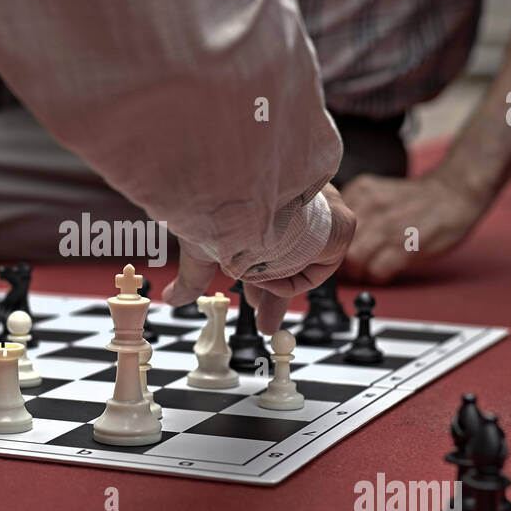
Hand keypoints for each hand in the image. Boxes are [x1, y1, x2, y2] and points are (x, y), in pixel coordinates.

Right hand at [163, 183, 356, 333]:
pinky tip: (268, 276)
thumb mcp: (203, 247)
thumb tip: (170, 297)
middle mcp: (299, 206)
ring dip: (277, 288)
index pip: (271, 245)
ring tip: (261, 312)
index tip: (250, 303)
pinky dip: (293, 278)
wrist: (239, 187)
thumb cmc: (216, 205)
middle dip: (274, 296)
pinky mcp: (340, 225)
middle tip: (263, 322)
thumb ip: (193, 276)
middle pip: (292, 260)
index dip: (260, 278)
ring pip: (301, 265)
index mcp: (267, 205)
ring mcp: (323, 214)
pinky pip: (318, 268)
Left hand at [340, 169, 489, 282]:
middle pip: (337, 244)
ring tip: (366, 270)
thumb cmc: (414, 198)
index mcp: (360, 191)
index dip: (329, 243)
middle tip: (349, 267)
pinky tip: (385, 271)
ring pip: (354, 259)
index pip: (327, 224)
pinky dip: (378, 276)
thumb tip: (326, 234)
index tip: (333, 251)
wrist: (454, 191)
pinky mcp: (408, 245)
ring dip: (358, 272)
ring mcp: (390, 225)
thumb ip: (352, 208)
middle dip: (340, 261)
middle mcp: (371, 206)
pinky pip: (379, 270)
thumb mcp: (376, 191)